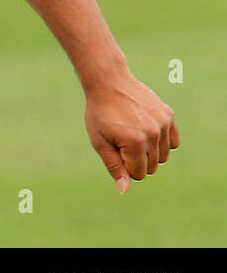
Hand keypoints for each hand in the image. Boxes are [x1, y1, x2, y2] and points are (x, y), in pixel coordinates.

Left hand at [83, 73, 178, 191]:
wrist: (109, 82)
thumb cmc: (100, 113)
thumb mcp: (100, 142)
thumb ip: (114, 167)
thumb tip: (125, 190)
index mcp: (134, 142)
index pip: (139, 174)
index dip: (125, 167)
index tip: (115, 150)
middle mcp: (153, 134)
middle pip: (152, 167)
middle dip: (137, 161)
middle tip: (122, 140)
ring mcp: (163, 124)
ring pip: (163, 157)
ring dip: (150, 152)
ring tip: (133, 134)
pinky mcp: (169, 116)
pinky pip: (173, 143)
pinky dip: (162, 142)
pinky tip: (147, 130)